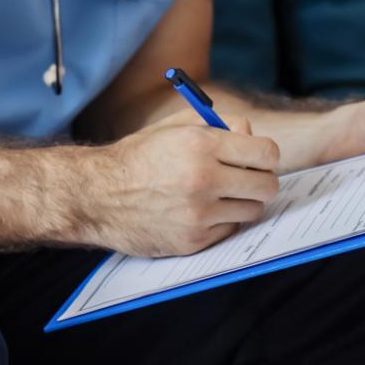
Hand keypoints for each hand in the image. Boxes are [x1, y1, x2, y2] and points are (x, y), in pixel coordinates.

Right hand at [82, 116, 279, 257]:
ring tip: (221, 195)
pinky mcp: (191, 240)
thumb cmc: (138, 157)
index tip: (259, 159)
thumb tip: (251, 133)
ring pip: (252, 211)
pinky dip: (222, 222)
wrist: (97, 195)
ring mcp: (198, 213)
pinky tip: (201, 212)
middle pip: (267, 186)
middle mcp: (203, 178)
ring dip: (243, 203)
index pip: (267, 153)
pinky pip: (229, 230)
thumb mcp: (174, 127)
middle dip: (261, 181)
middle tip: (246, 180)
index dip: (266, 156)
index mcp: (201, 144)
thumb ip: (218, 124)